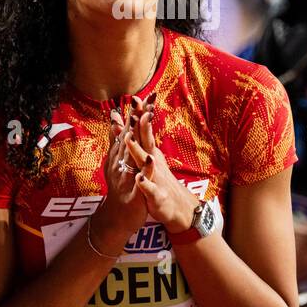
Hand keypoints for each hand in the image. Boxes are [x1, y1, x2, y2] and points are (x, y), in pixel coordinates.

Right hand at [92, 105, 147, 252]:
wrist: (118, 216)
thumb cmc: (121, 185)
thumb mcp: (117, 159)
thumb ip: (116, 137)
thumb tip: (114, 116)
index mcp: (120, 154)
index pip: (129, 129)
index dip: (136, 113)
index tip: (144, 95)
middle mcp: (121, 162)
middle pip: (130, 137)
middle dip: (137, 119)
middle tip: (144, 100)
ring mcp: (126, 176)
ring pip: (132, 155)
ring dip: (137, 138)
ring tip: (145, 121)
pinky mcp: (132, 193)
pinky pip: (139, 180)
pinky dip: (144, 170)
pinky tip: (150, 159)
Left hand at [121, 93, 196, 233]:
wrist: (177, 208)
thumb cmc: (158, 181)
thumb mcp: (149, 159)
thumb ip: (142, 140)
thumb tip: (136, 120)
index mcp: (151, 154)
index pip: (144, 132)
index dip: (140, 115)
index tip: (134, 97)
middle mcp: (154, 163)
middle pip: (147, 141)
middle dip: (142, 125)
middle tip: (137, 109)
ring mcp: (156, 178)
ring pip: (146, 164)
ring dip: (138, 151)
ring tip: (129, 140)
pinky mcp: (157, 196)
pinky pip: (150, 190)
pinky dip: (144, 184)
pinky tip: (139, 179)